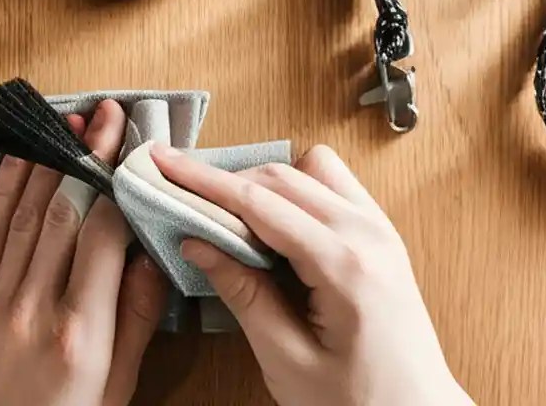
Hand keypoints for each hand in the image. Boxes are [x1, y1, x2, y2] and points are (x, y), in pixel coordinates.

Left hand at [0, 100, 169, 405]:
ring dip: (47, 159)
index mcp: (79, 332)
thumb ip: (136, 319)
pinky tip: (19, 159)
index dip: (121, 185)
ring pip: (25, 212)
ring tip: (68, 120)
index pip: (104, 236)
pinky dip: (6, 190)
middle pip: (64, 211)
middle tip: (108, 113)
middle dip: (87, 154)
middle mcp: (35, 307)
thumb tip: (155, 258)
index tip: (138, 150)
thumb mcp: (116, 387)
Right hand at [153, 144, 471, 405]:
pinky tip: (272, 225)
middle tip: (181, 195)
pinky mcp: (381, 235)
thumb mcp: (288, 360)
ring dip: (265, 182)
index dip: (204, 181)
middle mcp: (369, 233)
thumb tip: (198, 242)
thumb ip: (244, 294)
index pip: (260, 202)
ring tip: (228, 216)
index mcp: (345, 265)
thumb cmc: (360, 402)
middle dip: (227, 180)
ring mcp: (380, 229)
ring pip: (310, 169)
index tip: (165, 164)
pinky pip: (332, 186)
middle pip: (282, 175)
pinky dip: (295, 191)